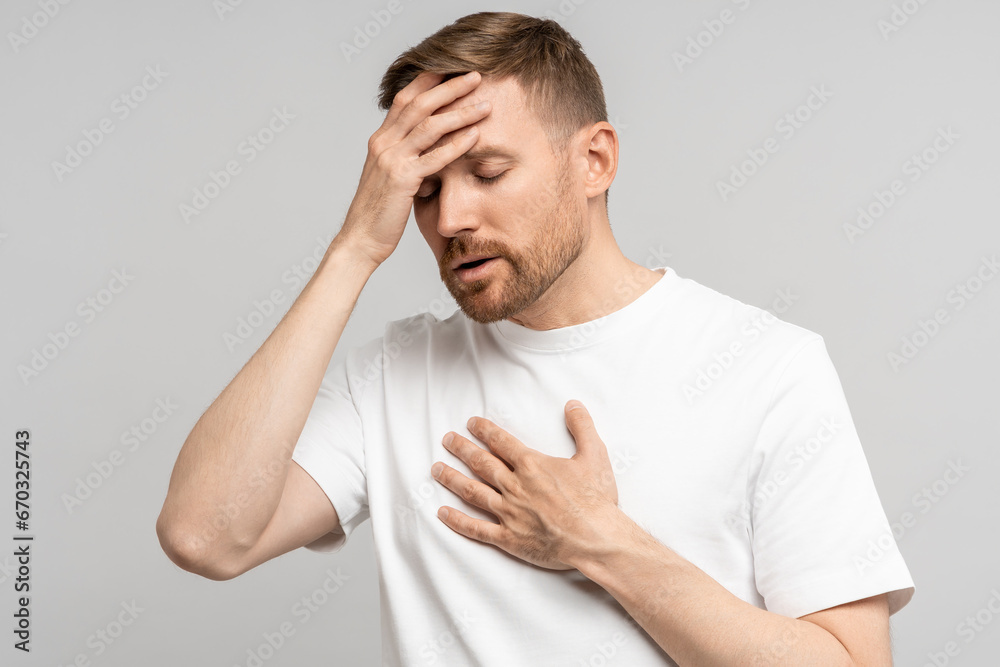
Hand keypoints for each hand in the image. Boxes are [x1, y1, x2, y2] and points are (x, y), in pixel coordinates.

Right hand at [338, 70, 491, 266]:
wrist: (361, 240)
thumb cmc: (379, 213)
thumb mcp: (390, 178)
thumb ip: (406, 159)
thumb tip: (427, 149)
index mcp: (380, 140)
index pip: (405, 99)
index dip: (429, 81)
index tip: (453, 69)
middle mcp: (384, 143)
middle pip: (420, 103)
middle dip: (450, 87)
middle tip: (476, 76)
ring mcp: (392, 160)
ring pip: (429, 125)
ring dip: (460, 112)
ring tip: (485, 104)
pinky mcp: (402, 180)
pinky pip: (434, 157)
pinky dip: (457, 144)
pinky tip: (476, 135)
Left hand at [431, 400, 621, 570]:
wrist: (597, 538)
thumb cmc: (596, 500)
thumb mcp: (595, 455)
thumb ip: (582, 426)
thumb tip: (573, 404)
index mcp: (532, 465)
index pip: (501, 442)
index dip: (484, 431)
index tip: (471, 424)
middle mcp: (515, 486)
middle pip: (481, 463)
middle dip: (462, 449)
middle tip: (447, 440)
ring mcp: (509, 513)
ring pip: (472, 492)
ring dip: (452, 479)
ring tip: (436, 470)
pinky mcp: (509, 538)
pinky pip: (477, 529)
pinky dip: (458, 521)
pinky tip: (443, 513)